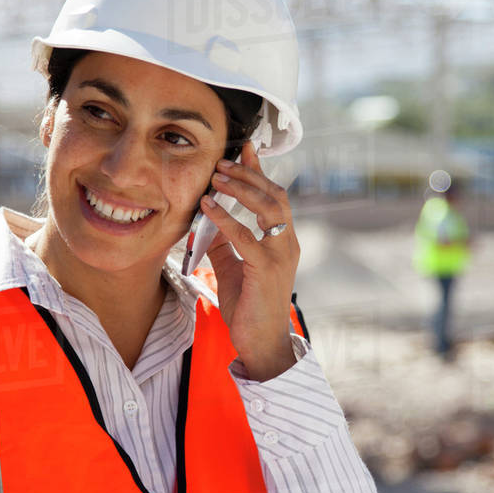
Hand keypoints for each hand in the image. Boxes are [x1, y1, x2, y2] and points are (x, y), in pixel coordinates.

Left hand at [198, 141, 298, 381]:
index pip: (275, 197)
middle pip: (275, 195)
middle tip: (222, 161)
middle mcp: (287, 244)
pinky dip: (225, 218)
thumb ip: (225, 244)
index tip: (245, 149)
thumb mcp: (234, 269)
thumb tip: (206, 222)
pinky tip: (207, 206)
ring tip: (216, 177)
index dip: (259, 171)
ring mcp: (280, 255)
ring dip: (241, 188)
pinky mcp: (266, 269)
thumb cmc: (250, 308)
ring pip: (269, 208)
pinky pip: (245, 236)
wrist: (262, 343)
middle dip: (249, 174)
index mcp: (283, 242)